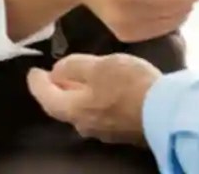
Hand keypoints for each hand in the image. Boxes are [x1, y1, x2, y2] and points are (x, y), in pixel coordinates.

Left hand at [27, 54, 159, 145]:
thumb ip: (73, 66)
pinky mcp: (120, 131)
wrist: (165, 112)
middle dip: (56, 91)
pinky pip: (99, 115)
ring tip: (77, 82)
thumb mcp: (99, 66)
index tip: (33, 72)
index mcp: (73, 109)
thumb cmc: (129, 85)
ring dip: (76, 97)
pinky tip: (102, 93)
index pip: (45, 97)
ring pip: (81, 112)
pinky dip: (93, 102)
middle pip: (62, 107)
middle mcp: (84, 125)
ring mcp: (103, 131)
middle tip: (54, 76)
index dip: (37, 83)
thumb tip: (57, 72)